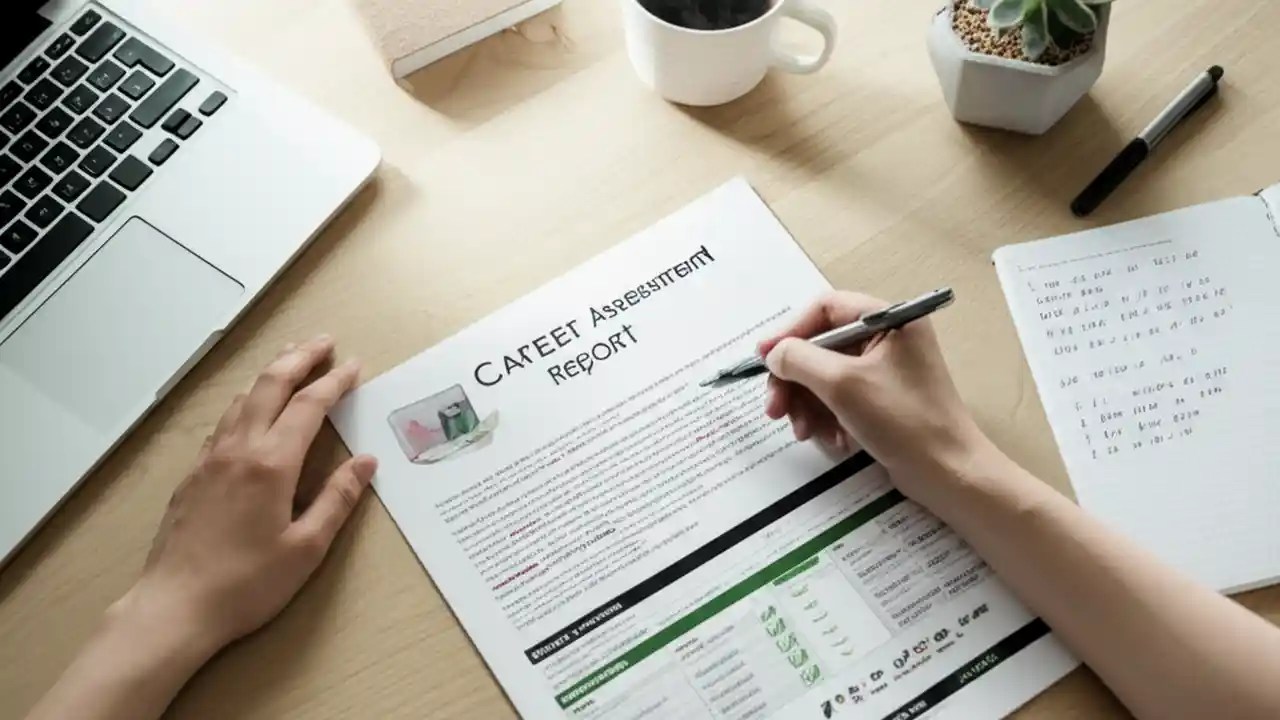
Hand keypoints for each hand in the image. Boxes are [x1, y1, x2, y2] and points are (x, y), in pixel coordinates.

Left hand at [118, 335, 377, 653]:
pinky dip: (244, 402)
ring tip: (289, 360)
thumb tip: (365, 462)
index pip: (309, 406)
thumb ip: (337, 499)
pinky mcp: (192, 476)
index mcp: (271, 464)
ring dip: (269, 374)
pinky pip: (222, 423)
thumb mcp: (307, 548)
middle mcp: (238, 450)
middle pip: (269, 386)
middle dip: (298, 358)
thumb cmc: (247, 584)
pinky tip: (247, 409)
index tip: (354, 366)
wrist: (174, 606)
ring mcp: (210, 460)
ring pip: (241, 399)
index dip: (334, 382)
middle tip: (323, 342)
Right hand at [760, 292, 996, 501]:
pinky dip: (826, 417)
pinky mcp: (881, 399)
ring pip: (825, 376)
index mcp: (889, 320)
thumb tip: (773, 354)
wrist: (948, 472)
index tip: (763, 359)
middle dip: (793, 379)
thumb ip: (800, 360)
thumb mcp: (842, 384)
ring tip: (802, 431)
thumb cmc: (903, 420)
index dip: (789, 331)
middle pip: (820, 346)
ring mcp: (884, 370)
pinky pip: (840, 398)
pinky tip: (831, 440)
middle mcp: (888, 338)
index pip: (825, 309)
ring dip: (806, 404)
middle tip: (774, 408)